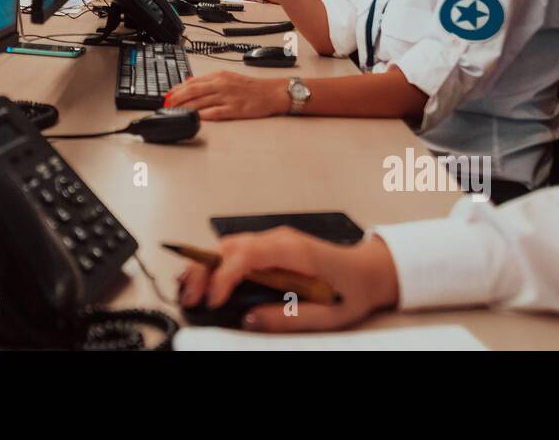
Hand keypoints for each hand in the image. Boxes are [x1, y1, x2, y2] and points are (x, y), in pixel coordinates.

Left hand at [165, 71, 288, 120]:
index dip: (177, 89)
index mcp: (218, 76)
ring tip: (175, 112)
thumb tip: (189, 83)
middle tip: (166, 104)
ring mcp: (227, 97)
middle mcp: (221, 85)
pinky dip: (202, 115)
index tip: (167, 95)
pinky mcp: (233, 109)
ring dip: (185, 107)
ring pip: (200, 102)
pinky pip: (214, 112)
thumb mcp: (227, 78)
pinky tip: (194, 117)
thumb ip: (208, 81)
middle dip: (176, 98)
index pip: (192, 82)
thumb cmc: (249, 87)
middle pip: (193, 91)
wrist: (270, 93)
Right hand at [176, 229, 400, 332]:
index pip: (247, 255)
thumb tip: (249, 320)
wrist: (369, 271)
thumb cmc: (352, 289)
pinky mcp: (270, 247)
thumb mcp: (326, 315)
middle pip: (229, 246)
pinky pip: (236, 250)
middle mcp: (280, 239)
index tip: (214, 301)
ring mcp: (273, 240)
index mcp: (295, 251)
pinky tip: (206, 281)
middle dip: (203, 270)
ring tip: (190, 292)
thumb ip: (287, 318)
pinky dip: (216, 264)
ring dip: (205, 266)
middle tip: (189, 297)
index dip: (224, 276)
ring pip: (228, 245)